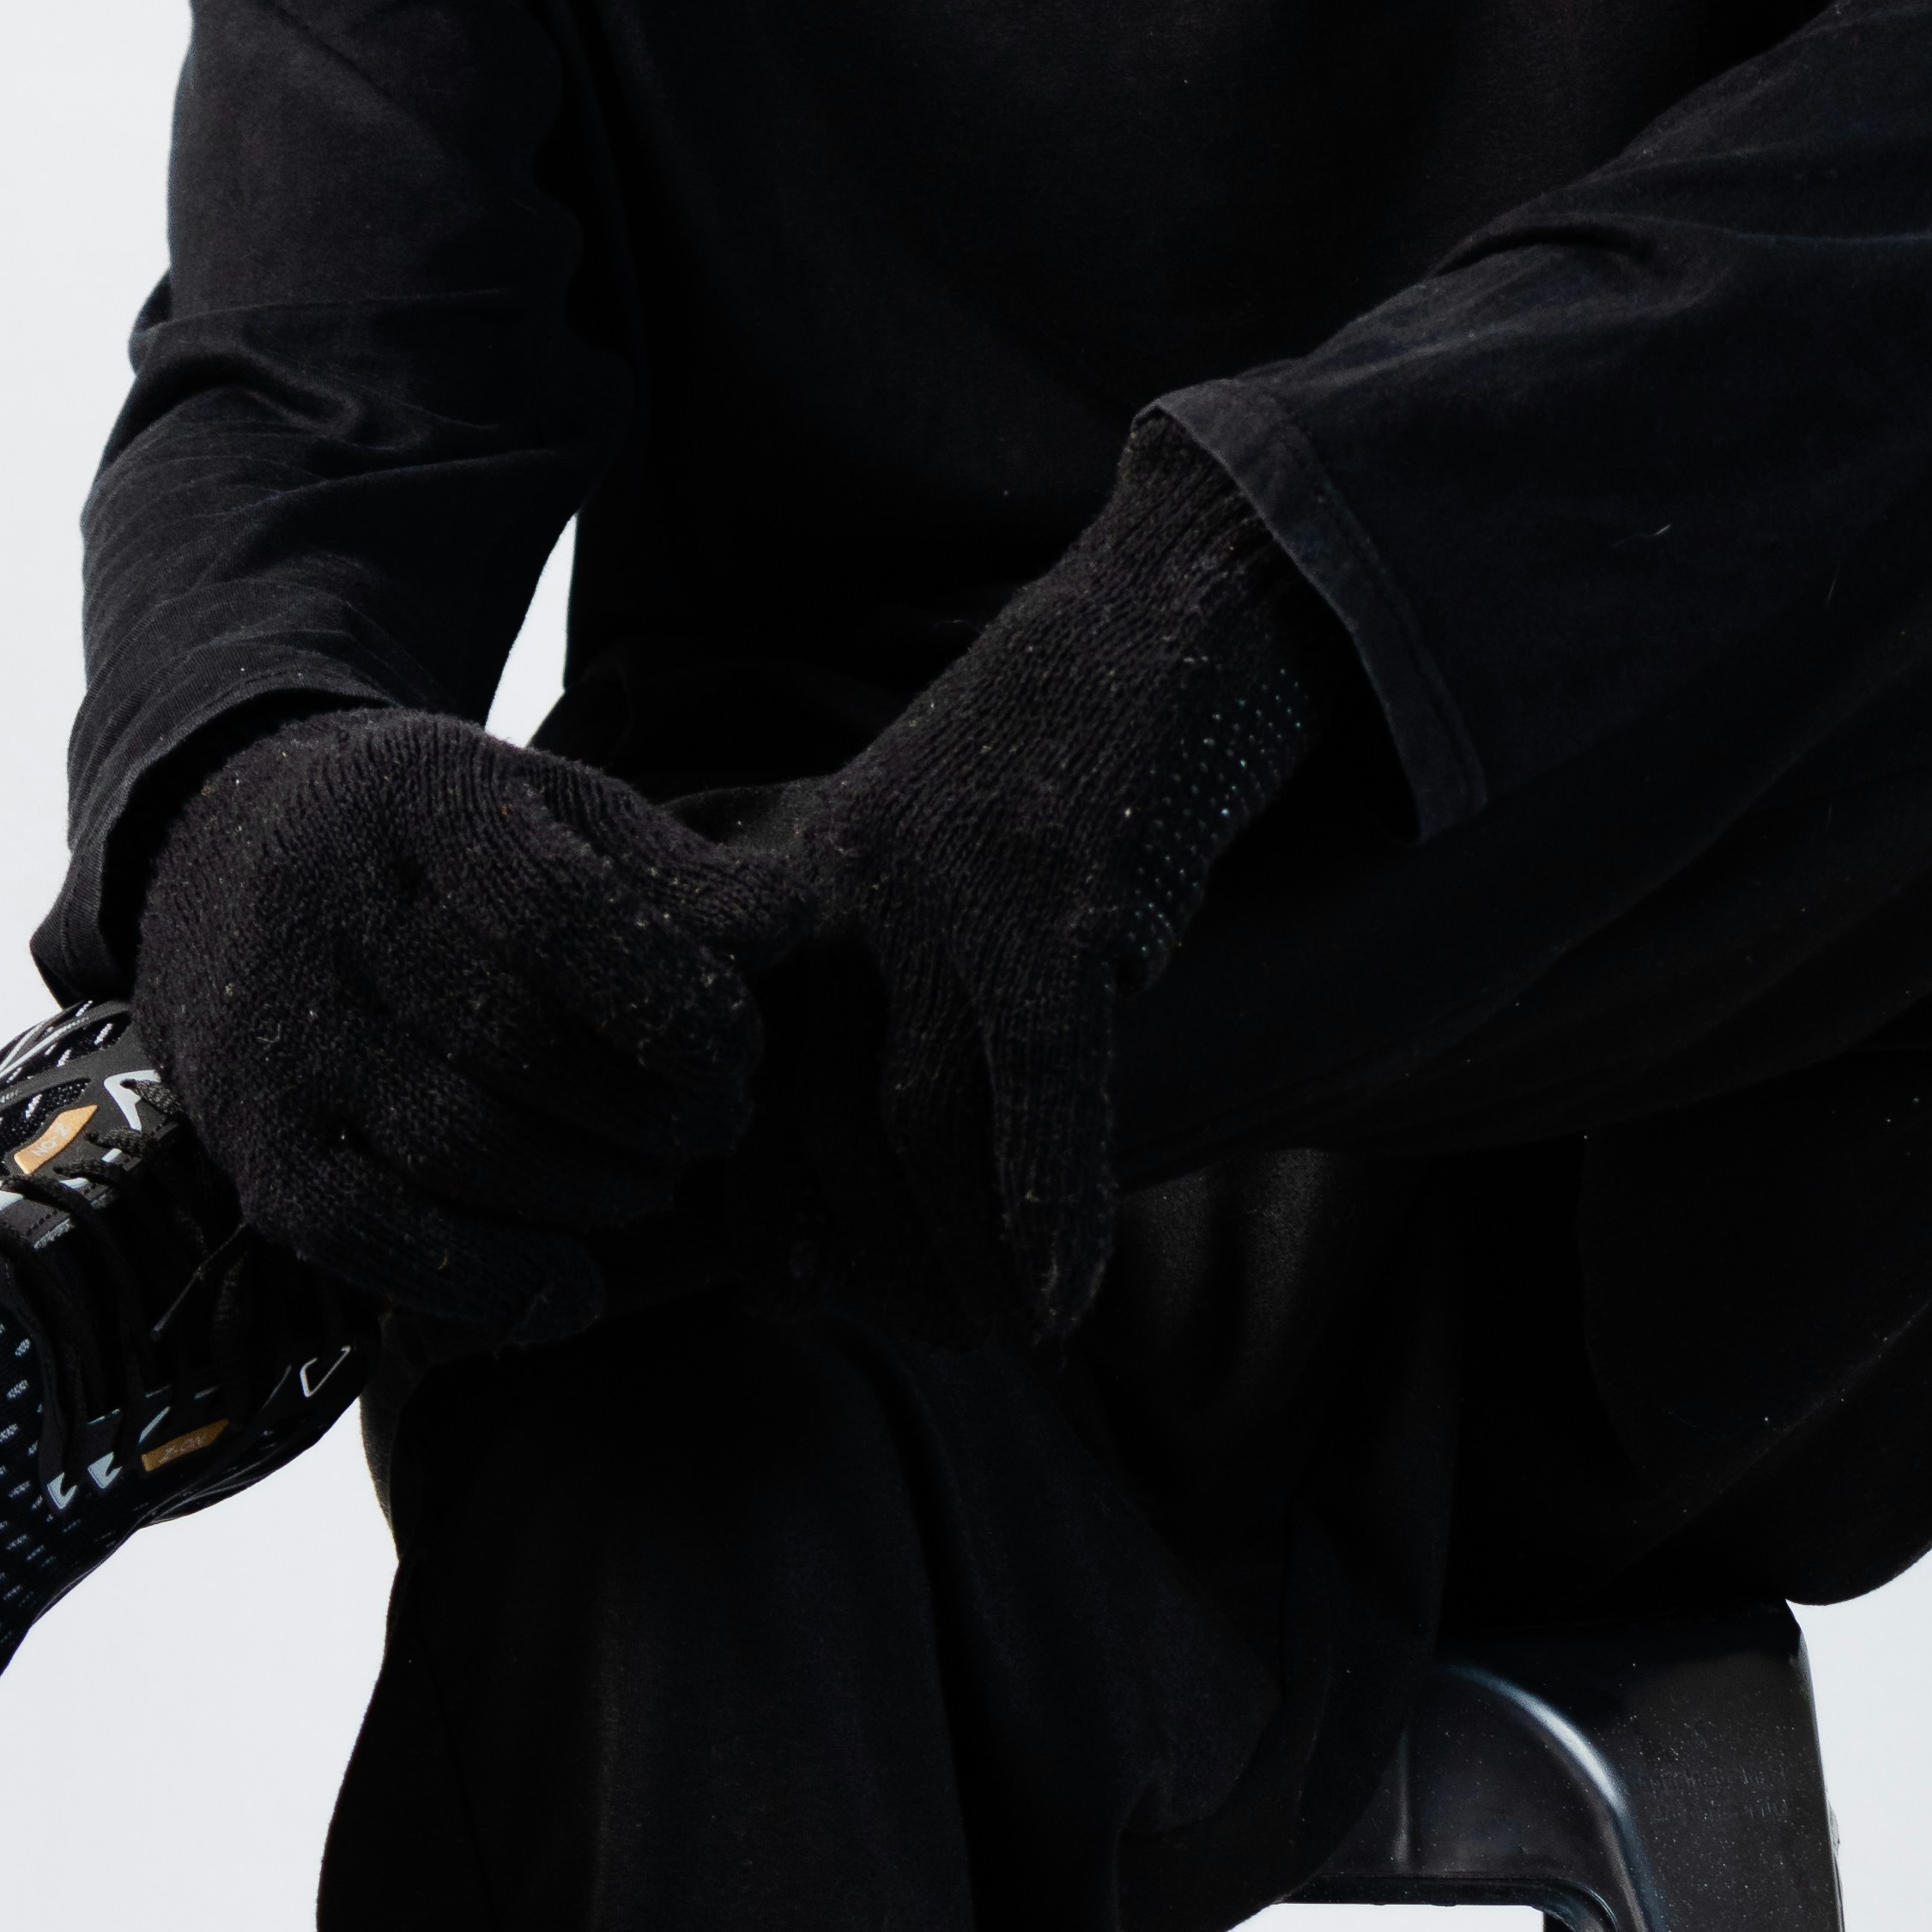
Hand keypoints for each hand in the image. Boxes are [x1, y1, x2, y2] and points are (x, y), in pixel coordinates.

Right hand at [136, 707, 805, 1342]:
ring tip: (660, 1179)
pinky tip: (573, 1284)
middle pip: (521, 1045)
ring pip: (460, 1150)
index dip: (674, 995)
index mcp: (423, 805)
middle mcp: (334, 918)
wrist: (223, 859)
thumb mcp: (550, 807)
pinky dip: (491, 1282)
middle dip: (655, 1107)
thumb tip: (790, 932)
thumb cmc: (442, 845)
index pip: (560, 915)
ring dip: (595, 1191)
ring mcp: (283, 1044)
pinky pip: (378, 1242)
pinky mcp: (257, 1154)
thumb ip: (671, 870)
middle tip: (722, 1120)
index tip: (742, 1043)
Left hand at [772, 421, 1329, 1347]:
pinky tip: (1068, 1296)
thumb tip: (843, 1140)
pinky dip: (1052, 1198)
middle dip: (881, 1256)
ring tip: (1014, 1332)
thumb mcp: (931, 850)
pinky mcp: (1065, 884)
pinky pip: (1041, 1075)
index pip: (744, 1087)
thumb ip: (878, 967)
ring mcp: (953, 880)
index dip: (779, 1207)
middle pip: (820, 1122)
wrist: (1187, 596)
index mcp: (811, 878)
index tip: (819, 1293)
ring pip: (922, 1117)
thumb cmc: (1071, 749)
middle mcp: (853, 880)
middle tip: (948, 1335)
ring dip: (969, 1255)